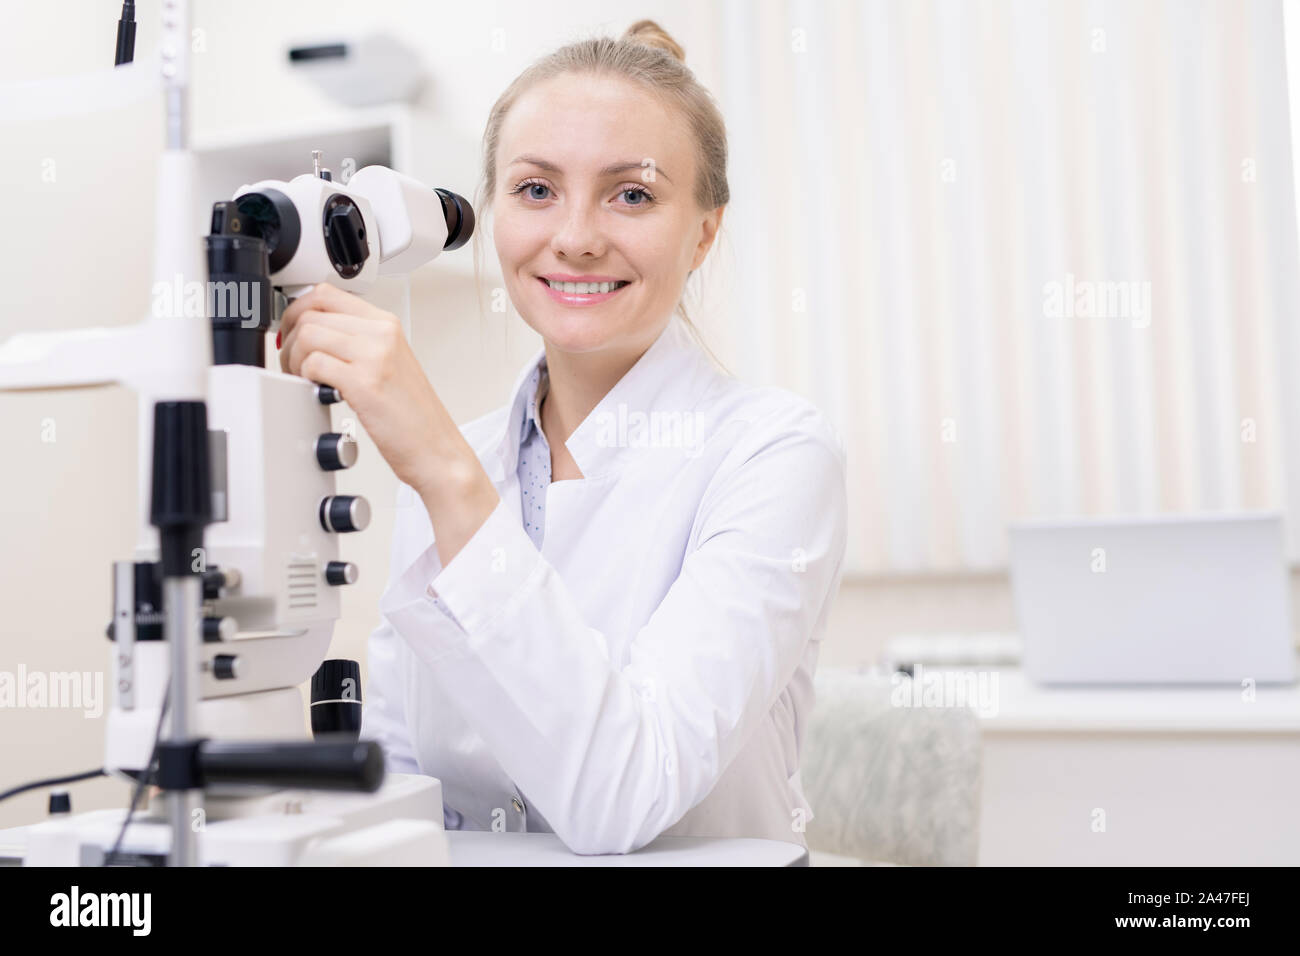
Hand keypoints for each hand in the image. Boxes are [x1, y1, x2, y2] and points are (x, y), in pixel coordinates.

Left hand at [278, 283, 500, 565]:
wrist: (436, 449)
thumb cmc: (413, 416)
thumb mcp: (388, 364)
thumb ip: (356, 343)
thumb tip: (312, 333)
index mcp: (386, 324)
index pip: (326, 293)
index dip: (297, 310)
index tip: (292, 331)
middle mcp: (382, 334)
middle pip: (311, 312)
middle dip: (289, 337)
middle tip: (292, 361)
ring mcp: (375, 356)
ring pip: (308, 334)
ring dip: (293, 358)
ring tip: (303, 378)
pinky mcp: (365, 383)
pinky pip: (314, 363)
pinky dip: (304, 377)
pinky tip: (315, 390)